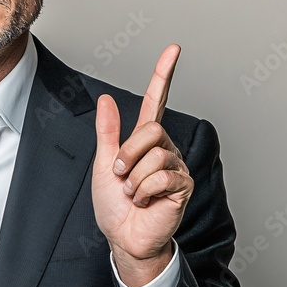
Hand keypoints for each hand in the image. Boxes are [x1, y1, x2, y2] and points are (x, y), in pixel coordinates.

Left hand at [92, 44, 192, 286]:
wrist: (124, 238)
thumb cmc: (114, 205)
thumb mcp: (103, 165)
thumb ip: (108, 132)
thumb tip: (106, 99)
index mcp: (145, 140)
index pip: (158, 100)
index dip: (164, 74)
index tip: (174, 49)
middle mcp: (164, 148)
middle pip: (151, 130)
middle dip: (128, 155)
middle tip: (122, 176)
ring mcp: (176, 166)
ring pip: (153, 156)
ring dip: (134, 180)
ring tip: (134, 194)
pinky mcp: (183, 185)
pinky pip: (161, 177)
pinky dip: (144, 192)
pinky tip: (145, 202)